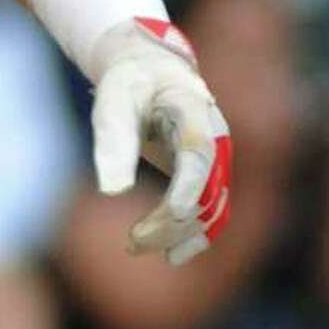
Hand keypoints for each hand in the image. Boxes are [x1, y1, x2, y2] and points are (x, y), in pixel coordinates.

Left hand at [89, 16, 232, 267]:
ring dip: (179, 234)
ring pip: (211, 208)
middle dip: (171, 222)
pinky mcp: (207, 175)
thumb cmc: (128, 85)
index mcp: (193, 108)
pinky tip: (171, 255)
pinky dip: (195, 235)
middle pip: (206, 189)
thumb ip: (113, 140)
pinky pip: (211, 211)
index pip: (199, 152)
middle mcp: (214, 136)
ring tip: (135, 246)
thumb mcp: (112, 102)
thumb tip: (112, 191)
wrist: (151, 73)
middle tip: (132, 241)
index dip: (190, 184)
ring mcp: (216, 158)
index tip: (172, 213)